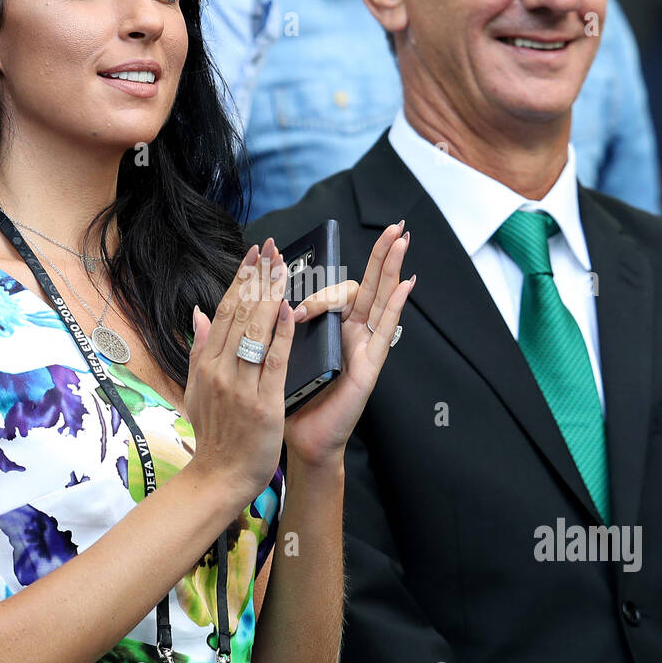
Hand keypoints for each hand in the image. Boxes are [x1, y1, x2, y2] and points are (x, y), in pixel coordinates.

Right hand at [185, 239, 293, 501]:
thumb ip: (199, 351)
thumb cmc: (214, 436)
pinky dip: (280, 333)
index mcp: (207, 364)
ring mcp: (241, 386)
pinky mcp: (263, 403)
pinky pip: (273, 361)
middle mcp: (220, 370)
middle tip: (271, 248)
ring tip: (283, 267)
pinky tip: (289, 309)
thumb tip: (198, 313)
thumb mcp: (196, 389)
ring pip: (255, 331)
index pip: (225, 311)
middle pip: (240, 314)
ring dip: (270, 294)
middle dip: (257, 277)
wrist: (219, 477)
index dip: (241, 280)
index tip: (253, 255)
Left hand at [276, 221, 414, 467]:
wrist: (302, 437)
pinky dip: (396, 306)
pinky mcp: (371, 364)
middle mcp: (350, 333)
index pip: (331, 290)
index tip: (301, 298)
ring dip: (392, 268)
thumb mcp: (280, 355)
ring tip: (401, 240)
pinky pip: (386, 331)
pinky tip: (407, 284)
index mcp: (329, 328)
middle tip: (395, 225)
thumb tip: (254, 302)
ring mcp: (364, 347)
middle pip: (367, 285)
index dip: (318, 288)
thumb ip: (274, 329)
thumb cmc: (293, 399)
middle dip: (381, 255)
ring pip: (380, 299)